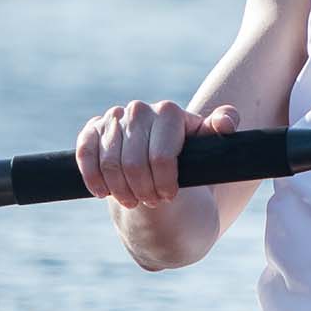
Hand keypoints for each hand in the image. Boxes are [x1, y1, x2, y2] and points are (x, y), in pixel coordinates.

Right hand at [75, 100, 239, 209]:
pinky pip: (85, 151)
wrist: (161, 178)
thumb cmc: (191, 170)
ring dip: (120, 189)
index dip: (163, 182)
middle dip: (142, 189)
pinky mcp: (94, 129)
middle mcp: (141, 109)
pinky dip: (93, 176)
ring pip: (108, 162)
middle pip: (133, 162)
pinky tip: (103, 192)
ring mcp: (115, 117)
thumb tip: (225, 122)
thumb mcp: (211, 156)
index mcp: (170, 112)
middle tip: (151, 201)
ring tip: (133, 200)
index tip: (169, 196)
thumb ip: (222, 133)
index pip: (161, 156)